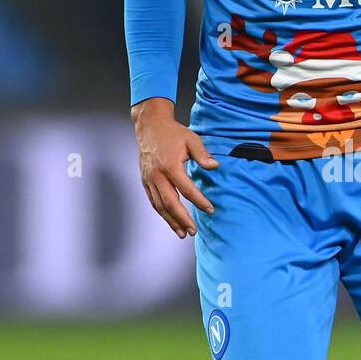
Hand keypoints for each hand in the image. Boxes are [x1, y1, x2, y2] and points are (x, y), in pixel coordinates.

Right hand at [131, 97, 217, 237]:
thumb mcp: (192, 139)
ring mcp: (149, 179)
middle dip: (182, 219)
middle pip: (170, 203)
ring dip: (170, 221)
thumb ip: (203, 155)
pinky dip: (161, 213)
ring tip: (182, 233)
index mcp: (170, 166)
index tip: (210, 210)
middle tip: (193, 231)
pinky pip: (153, 200)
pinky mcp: (145, 180)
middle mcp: (157, 175)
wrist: (150, 126)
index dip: (199, 201)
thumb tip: (215, 167)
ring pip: (159, 205)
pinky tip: (170, 220)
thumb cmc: (173, 133)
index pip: (186, 189)